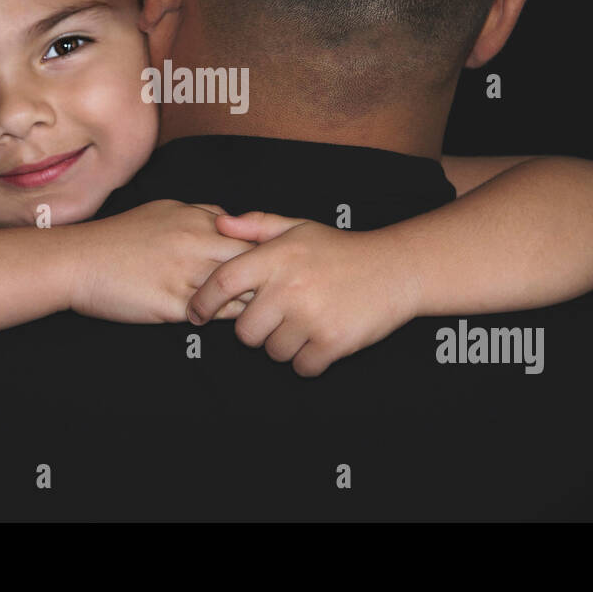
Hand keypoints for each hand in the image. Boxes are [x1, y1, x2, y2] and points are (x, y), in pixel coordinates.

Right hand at [70, 200, 256, 323]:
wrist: (79, 261)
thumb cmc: (119, 237)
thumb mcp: (163, 209)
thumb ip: (200, 212)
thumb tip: (228, 218)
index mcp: (195, 219)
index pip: (248, 232)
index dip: (263, 250)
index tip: (268, 263)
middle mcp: (196, 243)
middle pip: (252, 259)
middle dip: (266, 274)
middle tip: (273, 288)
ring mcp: (186, 274)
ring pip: (239, 288)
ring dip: (251, 299)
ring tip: (257, 307)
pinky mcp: (173, 304)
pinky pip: (215, 313)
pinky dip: (226, 317)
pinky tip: (226, 319)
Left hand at [187, 212, 421, 376]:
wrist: (396, 269)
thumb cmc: (341, 249)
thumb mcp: (299, 227)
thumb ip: (257, 226)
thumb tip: (218, 223)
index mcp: (277, 257)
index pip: (223, 282)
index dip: (203, 301)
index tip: (196, 315)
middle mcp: (290, 287)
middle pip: (245, 331)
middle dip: (254, 330)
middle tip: (275, 318)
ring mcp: (311, 317)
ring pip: (273, 352)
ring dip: (283, 345)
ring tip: (304, 323)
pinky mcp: (333, 343)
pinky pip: (301, 367)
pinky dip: (308, 361)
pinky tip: (320, 341)